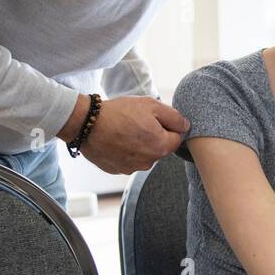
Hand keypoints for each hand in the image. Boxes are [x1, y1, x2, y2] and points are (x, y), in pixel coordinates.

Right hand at [60, 94, 188, 173]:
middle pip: (160, 147)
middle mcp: (149, 161)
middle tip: (137, 122)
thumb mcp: (151, 105)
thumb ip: (174, 117)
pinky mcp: (119, 170)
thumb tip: (186, 127)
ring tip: (124, 130)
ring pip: (145, 154)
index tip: (153, 118)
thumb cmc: (120, 112)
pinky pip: (129, 159)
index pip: (177, 138)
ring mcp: (133, 168)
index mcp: (161, 146)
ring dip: (140, 144)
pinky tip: (116, 139)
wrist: (87, 124)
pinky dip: (126, 150)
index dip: (168, 125)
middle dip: (154, 135)